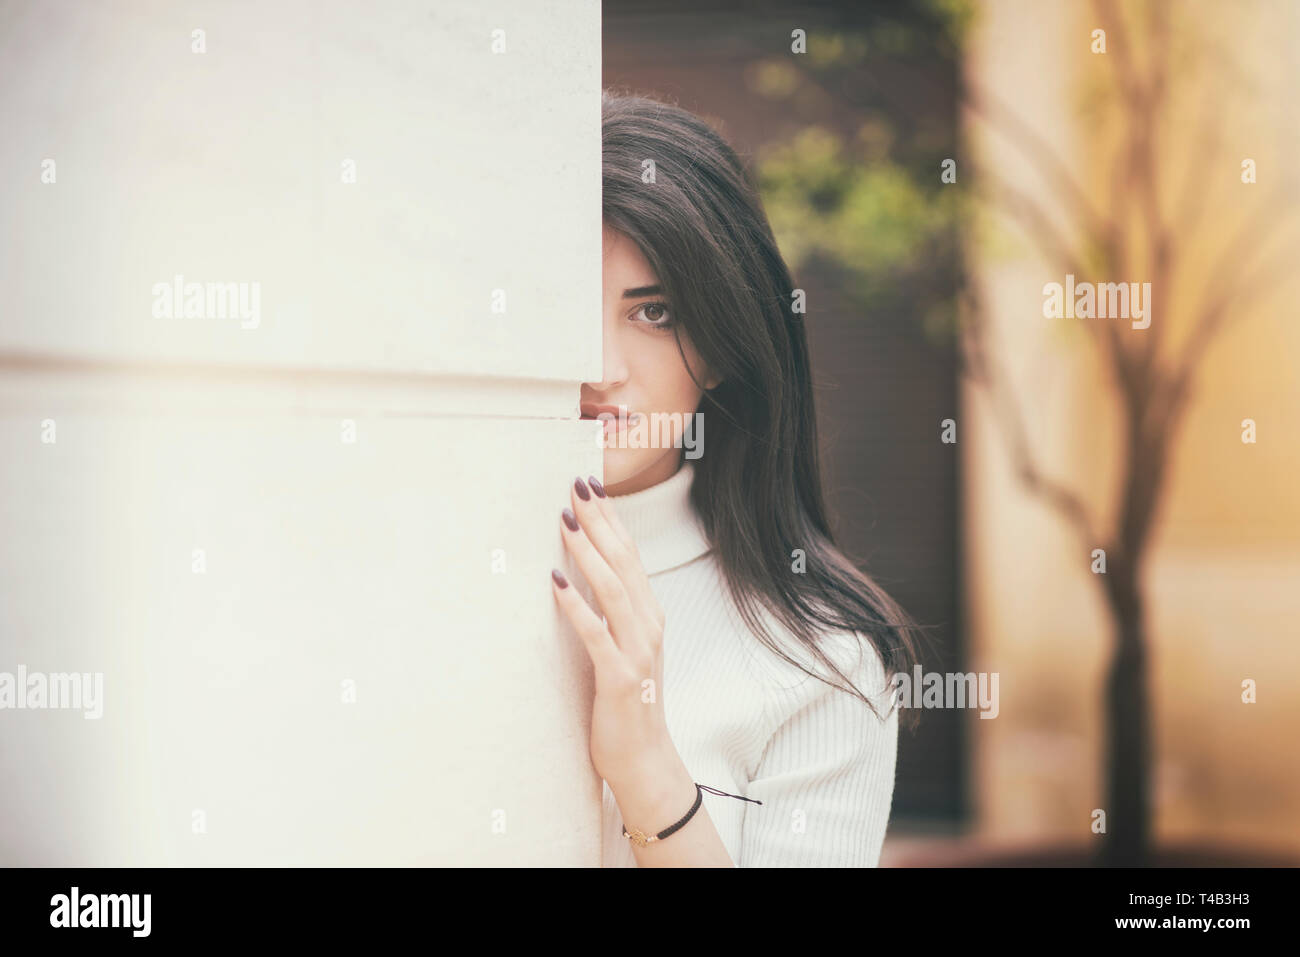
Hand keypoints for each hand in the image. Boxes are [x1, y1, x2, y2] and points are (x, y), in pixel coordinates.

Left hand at [550, 475, 676, 792]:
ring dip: (588, 554)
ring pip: (614, 590)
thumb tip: (582, 577)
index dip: (611, 519)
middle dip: (600, 522)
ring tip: (565, 523)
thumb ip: (613, 616)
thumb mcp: (625, 651)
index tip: (590, 486)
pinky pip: (596, 634)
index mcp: (650, 617)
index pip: (631, 556)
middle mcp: (649, 627)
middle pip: (625, 563)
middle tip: (577, 487)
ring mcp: (638, 651)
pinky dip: (576, 606)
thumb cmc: (628, 705)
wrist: (645, 759)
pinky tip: (555, 584)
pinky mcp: (620, 677)